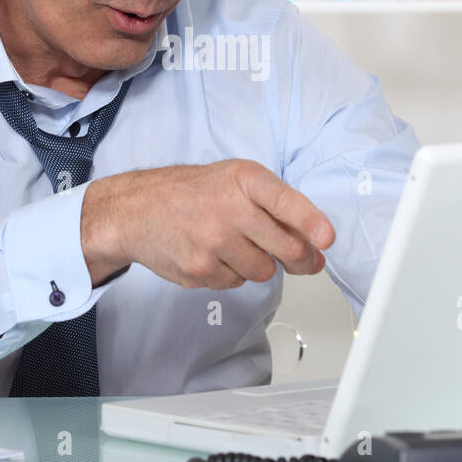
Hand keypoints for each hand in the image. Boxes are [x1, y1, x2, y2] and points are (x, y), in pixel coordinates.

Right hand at [80, 159, 335, 289]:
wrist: (135, 210)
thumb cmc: (190, 194)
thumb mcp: (233, 180)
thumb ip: (274, 206)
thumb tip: (315, 245)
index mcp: (243, 179)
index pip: (285, 202)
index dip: (310, 222)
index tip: (326, 239)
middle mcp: (229, 208)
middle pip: (286, 247)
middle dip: (301, 259)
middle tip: (303, 260)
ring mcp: (213, 241)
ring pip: (264, 271)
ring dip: (258, 264)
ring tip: (233, 244)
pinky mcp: (200, 269)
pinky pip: (236, 283)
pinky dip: (230, 274)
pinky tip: (212, 254)